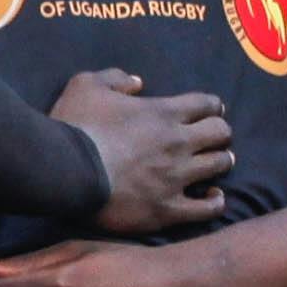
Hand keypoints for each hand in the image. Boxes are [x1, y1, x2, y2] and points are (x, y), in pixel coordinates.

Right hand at [54, 69, 236, 233]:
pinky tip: (213, 197)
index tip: (211, 111)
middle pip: (220, 132)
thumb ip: (114, 78)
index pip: (206, 104)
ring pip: (219, 165)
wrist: (65, 171)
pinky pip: (207, 208)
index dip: (212, 106)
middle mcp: (178, 143)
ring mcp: (176, 177)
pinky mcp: (168, 208)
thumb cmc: (74, 126)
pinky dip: (215, 201)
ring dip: (221, 161)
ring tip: (218, 163)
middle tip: (213, 137)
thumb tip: (137, 83)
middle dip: (220, 132)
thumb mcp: (86, 85)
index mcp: (163, 112)